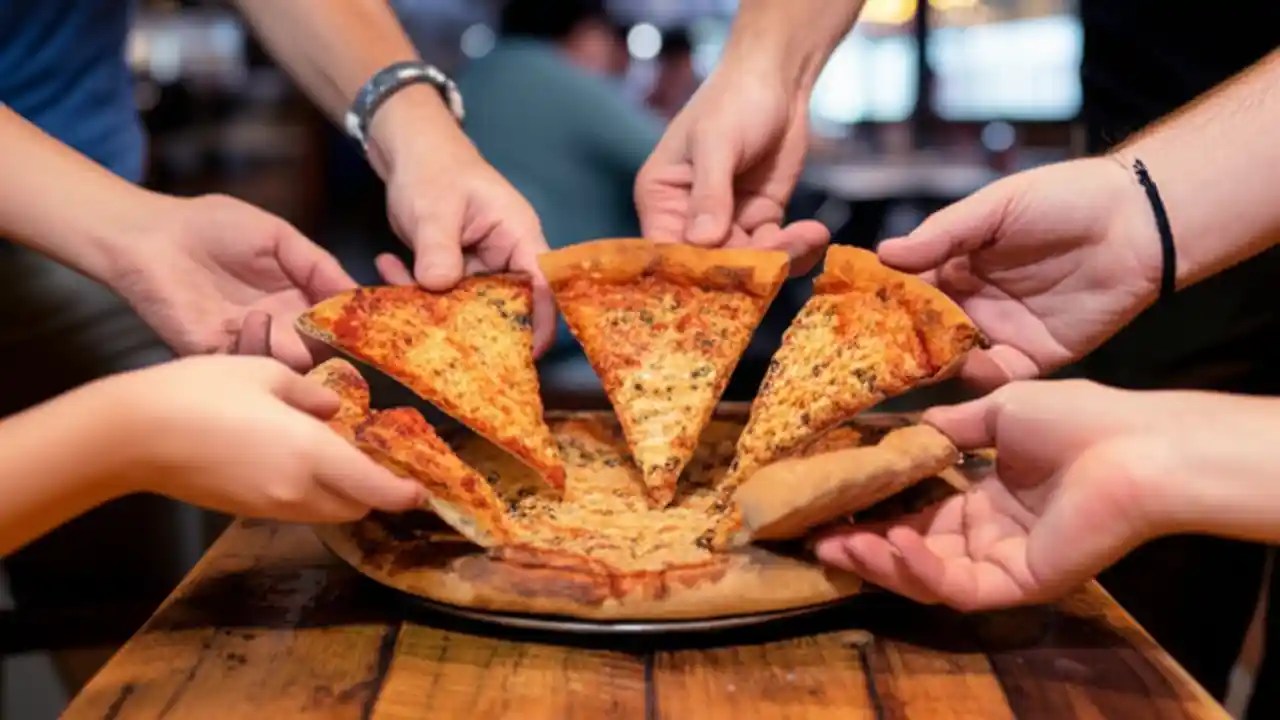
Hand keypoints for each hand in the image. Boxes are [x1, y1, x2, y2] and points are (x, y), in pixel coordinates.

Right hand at [104, 355, 424, 521]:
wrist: (133, 434)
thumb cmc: (201, 392)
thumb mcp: (264, 374)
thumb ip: (309, 393)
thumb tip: (334, 408)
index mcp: (313, 456)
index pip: (377, 490)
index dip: (405, 494)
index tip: (422, 489)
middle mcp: (297, 491)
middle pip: (355, 507)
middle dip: (373, 491)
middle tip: (375, 459)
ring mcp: (268, 506)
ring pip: (324, 511)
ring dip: (340, 493)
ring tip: (333, 455)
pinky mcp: (243, 510)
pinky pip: (293, 508)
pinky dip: (308, 492)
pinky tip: (293, 458)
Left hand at [108, 193, 356, 370]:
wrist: (148, 238)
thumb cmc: (210, 226)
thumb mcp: (278, 235)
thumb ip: (318, 263)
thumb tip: (357, 293)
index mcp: (296, 296)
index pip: (336, 320)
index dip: (359, 328)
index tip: (384, 335)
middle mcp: (278, 325)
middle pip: (320, 349)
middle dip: (342, 355)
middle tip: (366, 361)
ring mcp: (250, 343)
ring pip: (291, 364)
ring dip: (310, 362)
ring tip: (331, 356)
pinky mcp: (219, 357)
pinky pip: (253, 368)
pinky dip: (271, 363)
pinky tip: (287, 348)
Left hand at [364, 88, 555, 354]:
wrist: (408, 149)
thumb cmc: (434, 166)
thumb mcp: (436, 206)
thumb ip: (439, 246)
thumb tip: (439, 287)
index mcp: (518, 237)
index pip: (543, 286)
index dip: (539, 322)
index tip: (524, 355)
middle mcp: (505, 257)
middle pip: (506, 305)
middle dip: (476, 327)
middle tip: (442, 342)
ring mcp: (478, 266)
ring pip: (467, 305)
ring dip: (434, 307)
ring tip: (397, 294)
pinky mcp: (453, 270)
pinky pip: (440, 294)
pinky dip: (413, 289)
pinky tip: (387, 266)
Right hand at [635, 60, 829, 274]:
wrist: (778, 79)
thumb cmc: (733, 99)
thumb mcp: (717, 142)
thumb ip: (710, 193)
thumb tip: (703, 241)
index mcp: (662, 199)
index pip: (669, 251)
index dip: (693, 273)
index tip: (726, 283)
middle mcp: (689, 218)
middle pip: (711, 265)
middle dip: (747, 269)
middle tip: (781, 259)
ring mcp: (727, 222)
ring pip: (749, 263)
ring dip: (780, 258)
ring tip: (809, 238)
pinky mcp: (761, 220)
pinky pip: (775, 250)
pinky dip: (797, 249)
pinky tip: (815, 233)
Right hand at [813, 379, 1172, 610]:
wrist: (1136, 445)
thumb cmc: (1078, 419)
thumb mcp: (1003, 410)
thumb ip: (956, 425)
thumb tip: (912, 423)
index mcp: (990, 497)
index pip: (920, 512)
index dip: (875, 509)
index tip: (831, 499)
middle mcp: (991, 534)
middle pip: (914, 549)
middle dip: (862, 543)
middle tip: (813, 535)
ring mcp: (1003, 562)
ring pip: (926, 574)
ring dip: (880, 561)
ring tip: (835, 543)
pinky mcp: (1017, 583)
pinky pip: (957, 587)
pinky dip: (920, 569)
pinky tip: (892, 541)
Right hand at [876, 158, 1162, 389]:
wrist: (1138, 221)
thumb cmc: (1065, 199)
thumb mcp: (996, 207)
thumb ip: (943, 234)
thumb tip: (884, 254)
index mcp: (955, 266)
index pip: (906, 291)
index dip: (878, 303)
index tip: (848, 317)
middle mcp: (971, 305)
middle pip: (924, 333)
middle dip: (897, 346)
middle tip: (868, 359)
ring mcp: (1002, 333)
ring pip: (955, 360)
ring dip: (933, 366)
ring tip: (911, 371)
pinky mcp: (1036, 357)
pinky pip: (1000, 377)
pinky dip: (982, 380)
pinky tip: (967, 371)